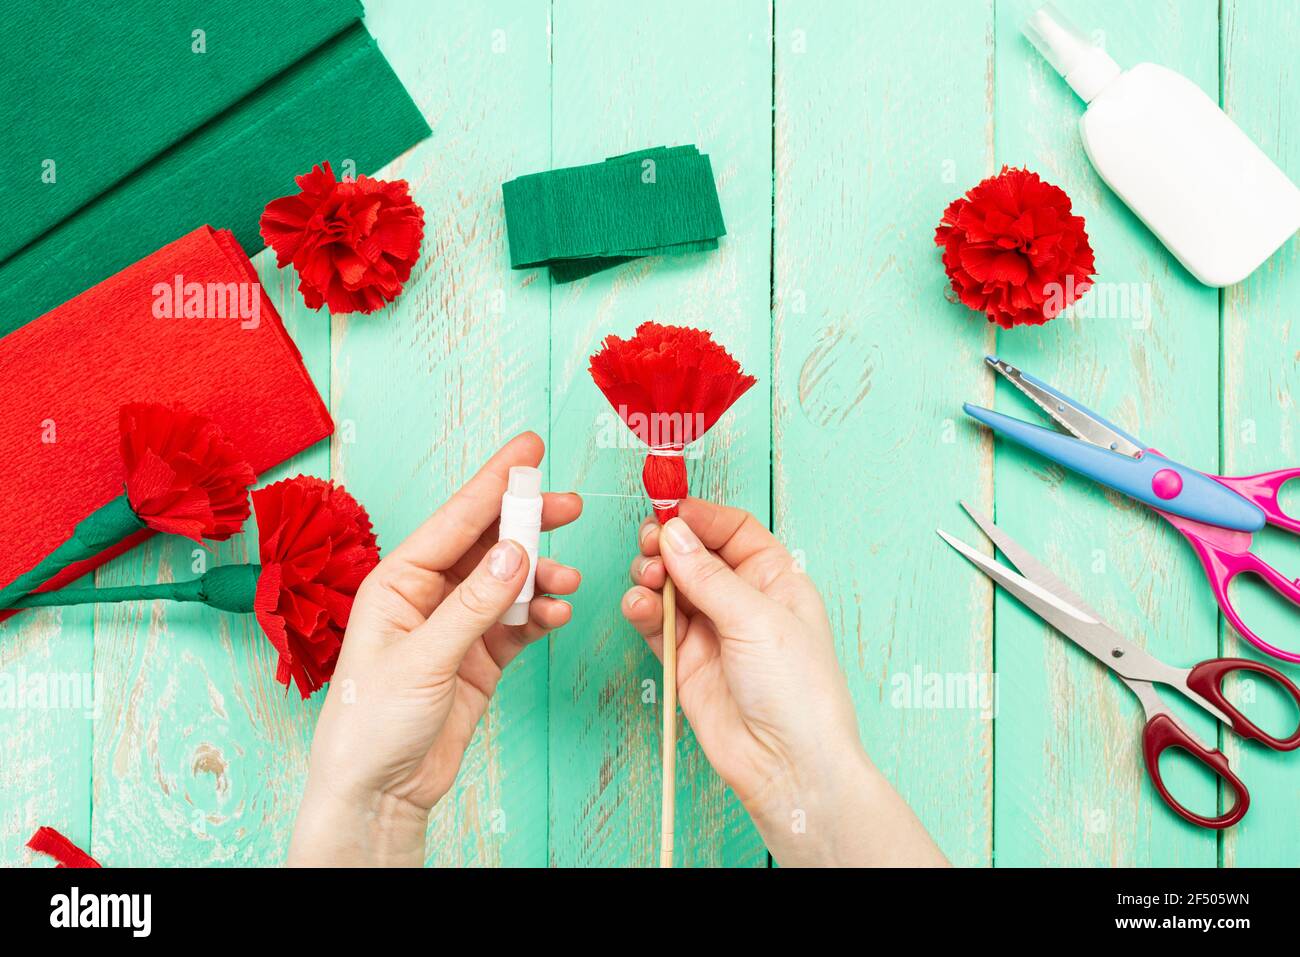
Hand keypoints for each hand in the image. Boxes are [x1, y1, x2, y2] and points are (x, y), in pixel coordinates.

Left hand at [288, 432, 581, 865]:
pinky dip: (541, 613)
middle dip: (528, 522)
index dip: (494, 483)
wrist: (379, 792)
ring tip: (568, 580)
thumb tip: (516, 552)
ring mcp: (457, 626)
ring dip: (540, 576)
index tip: (528, 451)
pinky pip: (518, 621)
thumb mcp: (423, 659)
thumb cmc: (372, 725)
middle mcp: (428, 595)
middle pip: (486, 543)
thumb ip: (474, 605)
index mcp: (397, 581)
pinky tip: (557, 612)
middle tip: (567, 503)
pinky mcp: (480, 658)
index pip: (454, 520)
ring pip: (508, 581)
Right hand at [623, 499, 945, 866]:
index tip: (668, 509)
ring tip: (648, 581)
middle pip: (695, 554)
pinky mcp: (685, 661)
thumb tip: (673, 533)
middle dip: (668, 544)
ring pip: (670, 585)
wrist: (787, 765)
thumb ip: (708, 576)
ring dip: (652, 575)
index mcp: (776, 580)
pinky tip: (640, 606)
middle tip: (650, 544)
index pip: (734, 531)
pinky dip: (642, 610)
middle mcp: (742, 601)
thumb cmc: (799, 693)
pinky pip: (655, 623)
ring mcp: (712, 631)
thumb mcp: (757, 620)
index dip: (701, 517)